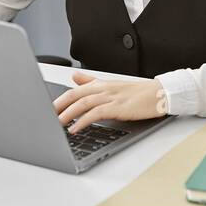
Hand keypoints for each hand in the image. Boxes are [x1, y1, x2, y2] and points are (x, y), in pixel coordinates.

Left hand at [52, 71, 167, 133]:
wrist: (159, 94)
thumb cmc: (138, 92)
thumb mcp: (111, 85)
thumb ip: (91, 81)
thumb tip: (74, 76)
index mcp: (101, 83)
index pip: (75, 90)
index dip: (59, 100)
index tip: (48, 109)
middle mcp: (103, 88)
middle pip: (75, 95)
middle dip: (59, 106)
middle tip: (46, 117)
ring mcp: (111, 97)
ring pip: (83, 104)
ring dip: (67, 114)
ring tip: (56, 124)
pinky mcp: (118, 107)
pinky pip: (96, 114)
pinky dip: (83, 121)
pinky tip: (75, 128)